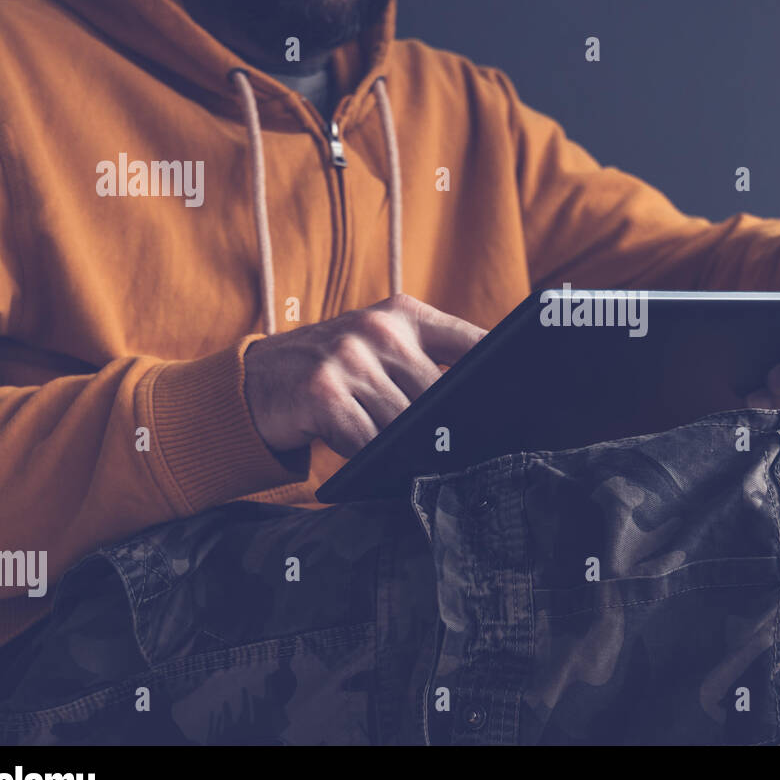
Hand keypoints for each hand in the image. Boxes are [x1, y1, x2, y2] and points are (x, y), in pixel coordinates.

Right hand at [243, 293, 487, 457]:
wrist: (253, 383)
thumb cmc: (333, 371)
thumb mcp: (380, 348)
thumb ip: (427, 364)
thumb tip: (485, 409)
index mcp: (403, 315)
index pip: (472, 341)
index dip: (503, 372)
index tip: (526, 399)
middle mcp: (378, 329)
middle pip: (442, 396)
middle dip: (451, 430)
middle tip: (466, 456)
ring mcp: (349, 359)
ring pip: (407, 424)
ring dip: (410, 450)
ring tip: (416, 462)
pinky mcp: (324, 393)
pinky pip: (369, 442)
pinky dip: (376, 461)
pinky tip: (375, 464)